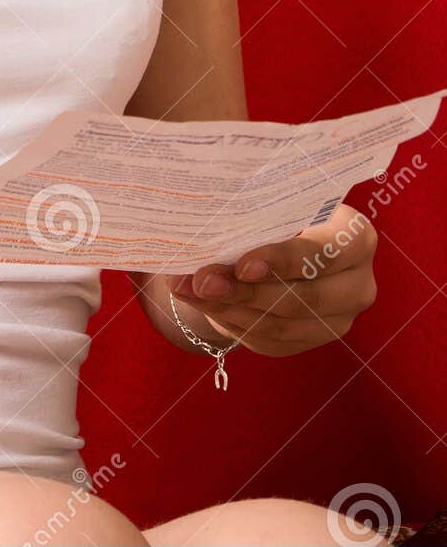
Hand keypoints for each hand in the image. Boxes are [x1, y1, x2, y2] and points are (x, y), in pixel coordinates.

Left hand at [168, 204, 377, 356]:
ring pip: (281, 324)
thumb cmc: (281, 212)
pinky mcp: (310, 340)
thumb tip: (210, 227)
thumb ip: (259, 215)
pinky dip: (232, 322)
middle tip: (202, 282)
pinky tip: (203, 305)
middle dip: (246, 291)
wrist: (283, 244)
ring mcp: (337, 320)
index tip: (242, 265)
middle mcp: (357, 285)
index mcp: (357, 238)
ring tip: (189, 291)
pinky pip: (269, 340)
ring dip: (229, 309)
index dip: (283, 261)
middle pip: (303, 299)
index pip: (325, 254)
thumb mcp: (279, 205)